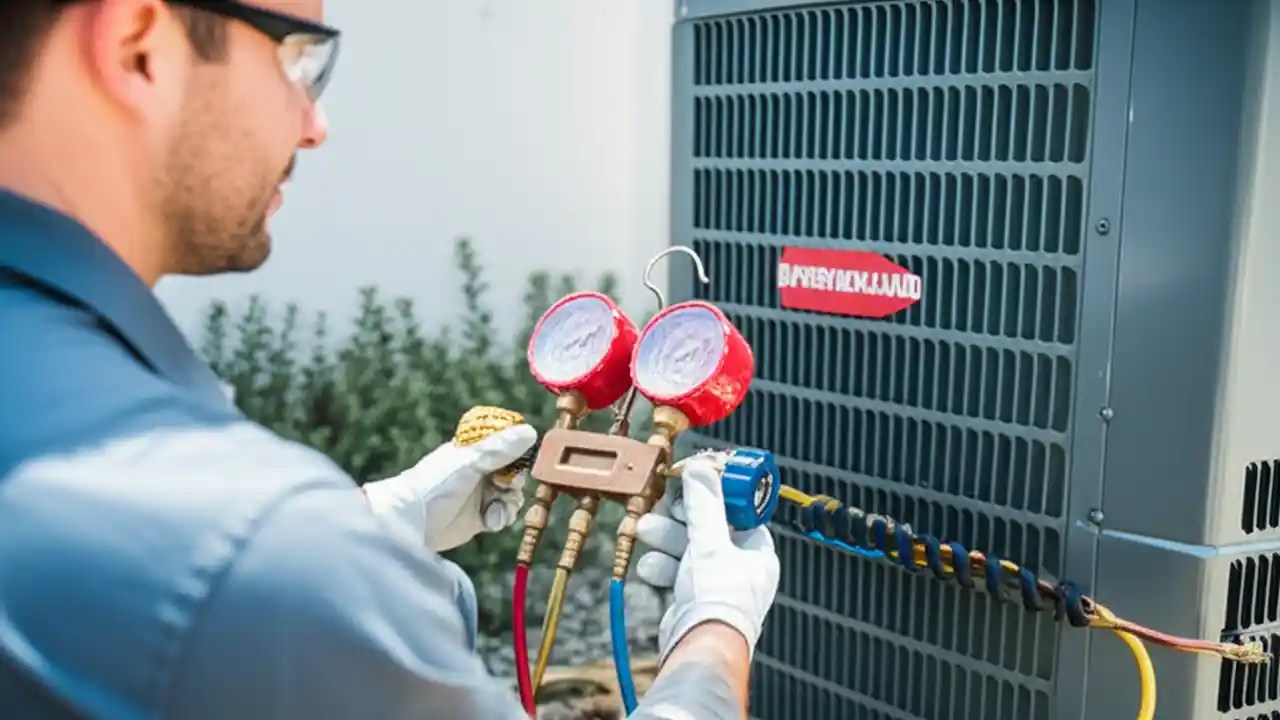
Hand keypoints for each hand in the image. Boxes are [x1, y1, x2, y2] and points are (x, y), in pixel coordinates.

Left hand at [362, 424, 536, 551]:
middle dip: (516, 480)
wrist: (412, 521)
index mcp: (474, 450)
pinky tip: (490, 520)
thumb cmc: (435, 484)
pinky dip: (502, 517)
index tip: (520, 460)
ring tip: (498, 507)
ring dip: (511, 501)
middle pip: (514, 471)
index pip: (506, 444)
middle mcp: (479, 470)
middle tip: (507, 486)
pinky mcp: (481, 517)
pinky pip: (504, 514)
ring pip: (512, 494)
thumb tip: (531, 431)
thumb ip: (500, 448)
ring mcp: (480, 494)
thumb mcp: (469, 462)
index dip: (518, 452)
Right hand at [635, 452, 779, 662]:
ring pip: (686, 551)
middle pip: (706, 529)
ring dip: (665, 540)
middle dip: (679, 518)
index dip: (716, 495)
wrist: (698, 648)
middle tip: (661, 505)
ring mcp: (714, 586)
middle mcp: (738, 568)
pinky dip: (661, 568)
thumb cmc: (718, 599)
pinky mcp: (691, 600)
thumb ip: (704, 505)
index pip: (739, 513)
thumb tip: (702, 470)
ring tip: (646, 530)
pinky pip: (675, 574)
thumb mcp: (711, 543)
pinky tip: (650, 567)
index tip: (694, 481)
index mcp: (756, 552)